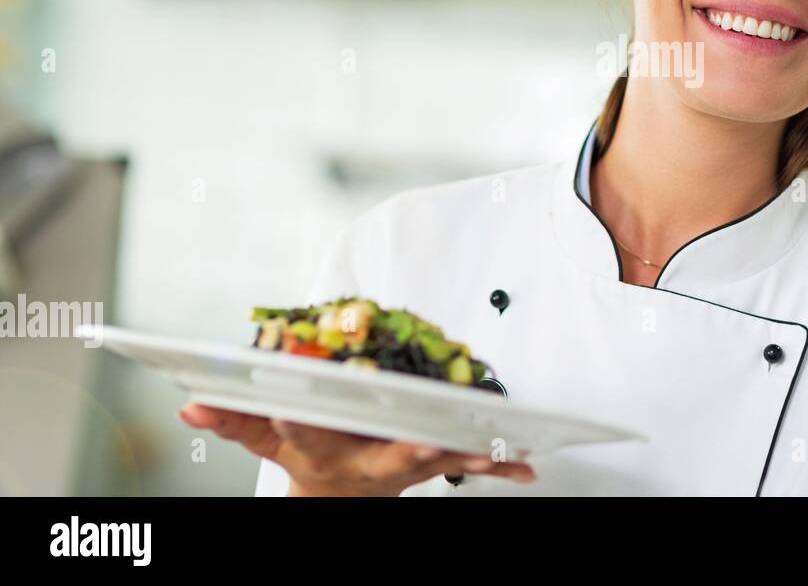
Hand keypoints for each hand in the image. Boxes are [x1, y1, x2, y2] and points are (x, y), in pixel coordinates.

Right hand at [180, 402, 535, 495]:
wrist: (342, 490)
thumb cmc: (310, 454)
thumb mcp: (268, 443)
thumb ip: (234, 421)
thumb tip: (190, 406)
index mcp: (323, 454)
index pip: (305, 437)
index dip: (296, 425)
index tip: (293, 412)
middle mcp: (367, 463)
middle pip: (387, 456)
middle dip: (408, 449)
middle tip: (426, 444)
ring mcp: (404, 465)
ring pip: (440, 459)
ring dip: (469, 455)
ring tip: (499, 447)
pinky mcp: (433, 462)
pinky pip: (469, 464)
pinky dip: (499, 464)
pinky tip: (528, 464)